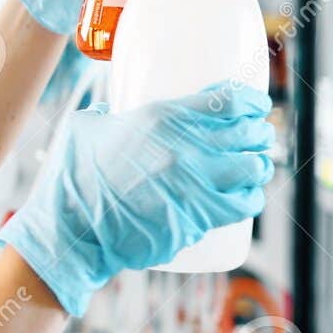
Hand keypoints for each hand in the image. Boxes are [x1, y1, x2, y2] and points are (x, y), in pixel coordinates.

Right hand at [0, 84, 274, 315]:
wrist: (72, 230)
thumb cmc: (72, 179)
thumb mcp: (83, 128)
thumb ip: (101, 112)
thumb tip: (106, 107)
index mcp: (161, 118)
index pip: (227, 101)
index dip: (251, 101)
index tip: (257, 106)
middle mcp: (185, 147)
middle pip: (246, 133)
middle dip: (260, 133)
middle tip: (257, 138)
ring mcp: (194, 184)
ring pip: (252, 168)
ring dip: (260, 165)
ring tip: (256, 167)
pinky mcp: (197, 218)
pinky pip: (243, 205)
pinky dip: (251, 199)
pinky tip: (248, 197)